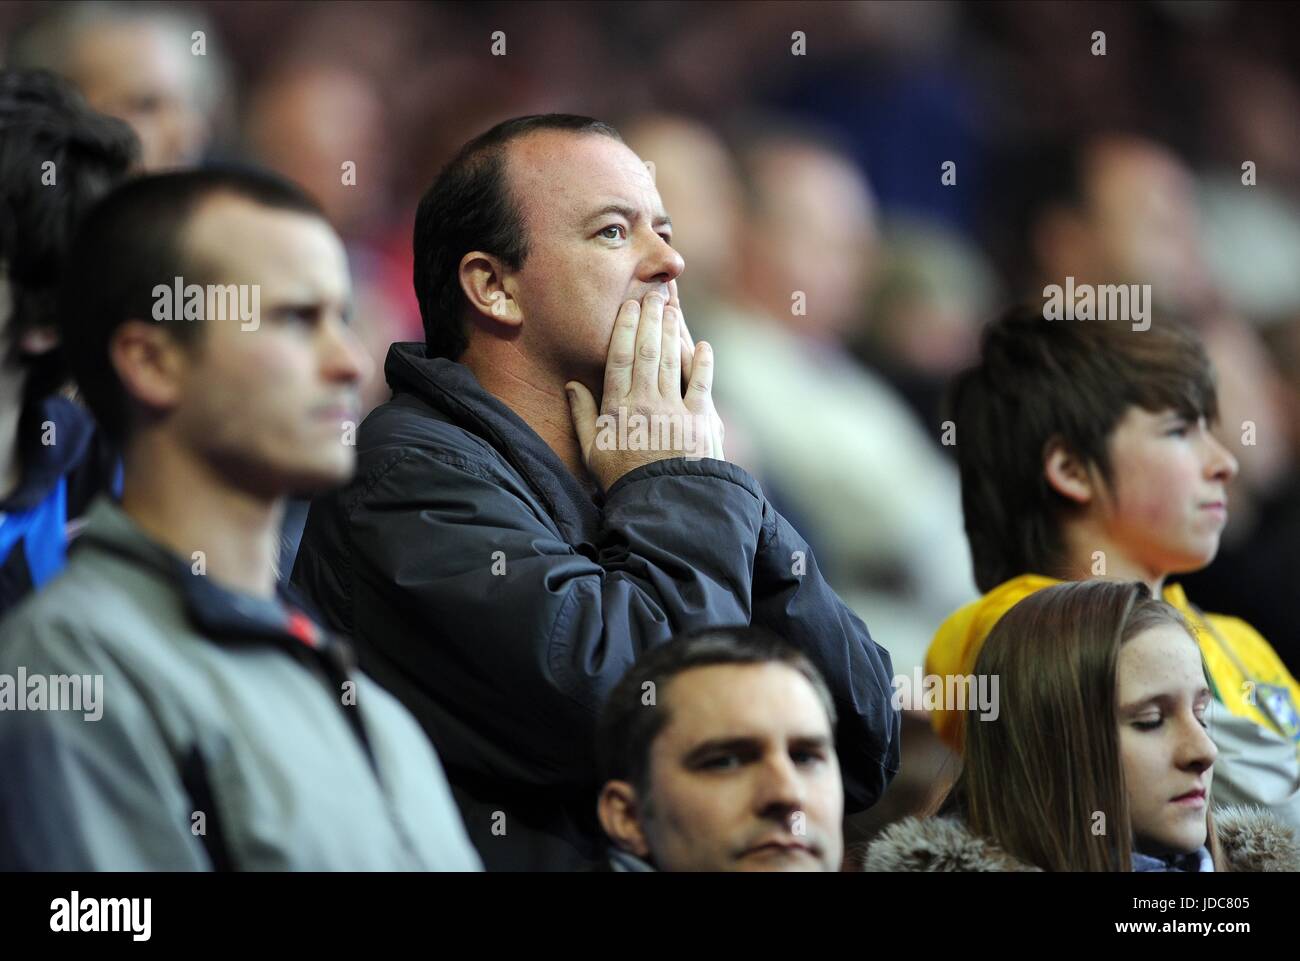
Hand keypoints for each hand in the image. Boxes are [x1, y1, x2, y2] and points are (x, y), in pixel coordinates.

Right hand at [567, 287, 725, 490]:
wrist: (663, 506)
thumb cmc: (624, 482)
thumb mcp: (593, 453)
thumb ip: (583, 416)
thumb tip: (572, 385)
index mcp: (618, 409)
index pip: (621, 358)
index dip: (626, 328)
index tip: (629, 307)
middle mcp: (646, 404)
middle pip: (648, 351)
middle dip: (651, 319)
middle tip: (654, 296)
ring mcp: (675, 411)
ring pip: (673, 361)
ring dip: (673, 332)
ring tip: (672, 309)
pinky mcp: (701, 422)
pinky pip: (703, 385)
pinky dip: (704, 363)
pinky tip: (703, 346)